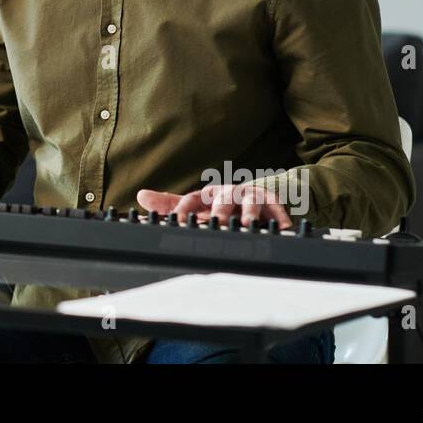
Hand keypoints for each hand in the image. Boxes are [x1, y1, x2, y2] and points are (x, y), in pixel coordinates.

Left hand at [136, 183, 292, 228]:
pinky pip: (277, 210)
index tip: (176, 223)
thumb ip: (170, 204)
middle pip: (223, 199)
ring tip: (247, 225)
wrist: (251, 196)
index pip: (191, 199)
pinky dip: (280, 219)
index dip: (183, 210)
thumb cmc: (218, 203)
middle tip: (216, 223)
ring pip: (250, 203)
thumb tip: (140, 197)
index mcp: (207, 194)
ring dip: (249, 213)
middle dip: (220, 211)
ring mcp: (250, 197)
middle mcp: (228, 193)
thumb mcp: (195, 203)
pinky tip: (282, 229)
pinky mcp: (272, 204)